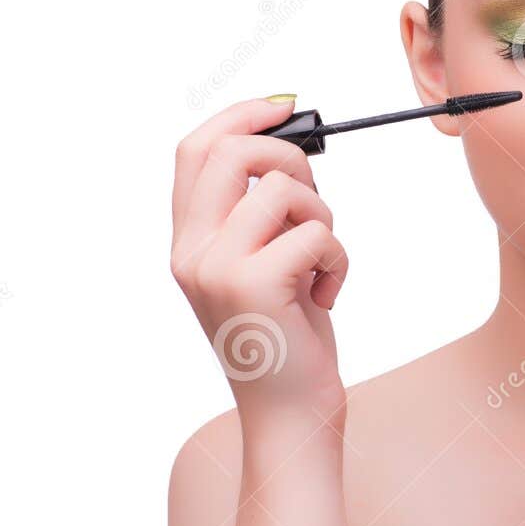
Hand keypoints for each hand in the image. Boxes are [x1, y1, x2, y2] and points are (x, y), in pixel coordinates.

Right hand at [171, 96, 349, 426]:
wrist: (291, 417)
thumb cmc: (288, 339)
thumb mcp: (262, 265)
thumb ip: (258, 212)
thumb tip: (285, 142)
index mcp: (187, 242)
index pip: (194, 149)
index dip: (241, 116)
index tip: (285, 108)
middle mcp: (190, 252)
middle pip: (233, 151)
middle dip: (292, 160)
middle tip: (314, 203)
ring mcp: (216, 268)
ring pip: (283, 189)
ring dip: (323, 218)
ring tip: (320, 262)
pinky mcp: (252, 285)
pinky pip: (315, 232)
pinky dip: (337, 258)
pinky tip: (326, 294)